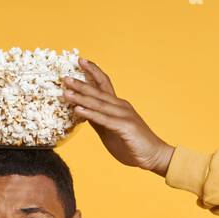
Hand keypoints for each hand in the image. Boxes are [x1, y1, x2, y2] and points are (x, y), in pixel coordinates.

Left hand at [62, 59, 173, 173]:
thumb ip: (98, 120)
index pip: (104, 84)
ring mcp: (124, 115)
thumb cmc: (133, 145)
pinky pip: (104, 119)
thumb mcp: (110, 131)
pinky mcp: (125, 127)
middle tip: (64, 77)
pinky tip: (77, 110)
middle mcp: (121, 106)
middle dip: (80, 84)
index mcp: (118, 106)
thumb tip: (83, 112)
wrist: (154, 156)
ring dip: (81, 97)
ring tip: (66, 92)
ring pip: (99, 104)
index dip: (92, 72)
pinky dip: (90, 114)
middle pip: (98, 92)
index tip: (80, 61)